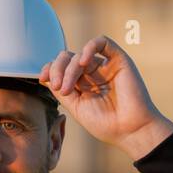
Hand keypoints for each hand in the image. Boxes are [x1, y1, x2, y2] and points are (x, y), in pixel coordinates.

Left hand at [39, 35, 172, 159]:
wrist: (130, 130)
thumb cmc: (106, 124)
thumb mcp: (76, 108)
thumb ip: (62, 91)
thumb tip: (47, 77)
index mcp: (81, 84)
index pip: (61, 67)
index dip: (50, 69)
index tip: (42, 79)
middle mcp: (92, 73)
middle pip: (67, 58)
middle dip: (57, 69)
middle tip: (59, 87)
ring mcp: (105, 66)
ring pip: (79, 55)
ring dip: (69, 70)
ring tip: (68, 89)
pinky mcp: (119, 60)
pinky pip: (102, 43)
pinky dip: (89, 48)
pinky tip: (83, 62)